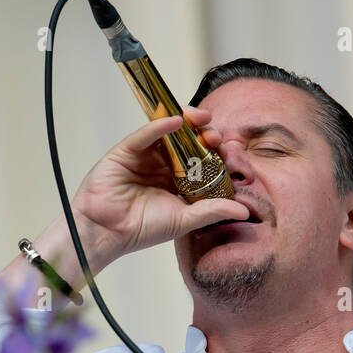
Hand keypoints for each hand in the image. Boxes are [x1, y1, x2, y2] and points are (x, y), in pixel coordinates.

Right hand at [70, 105, 249, 267]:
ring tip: (202, 119)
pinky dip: (160, 126)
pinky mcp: (126, 151)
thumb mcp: (185, 220)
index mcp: (177, 181)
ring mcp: (144, 156)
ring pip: (168, 132)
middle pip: (187, 141)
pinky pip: (145, 134)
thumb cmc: (142, 229)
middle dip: (203, 134)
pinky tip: (176, 121)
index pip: (200, 159)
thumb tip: (245, 210)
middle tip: (216, 136)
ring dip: (186, 123)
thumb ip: (213, 211)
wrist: (108, 233)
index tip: (230, 148)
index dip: (215, 152)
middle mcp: (162, 165)